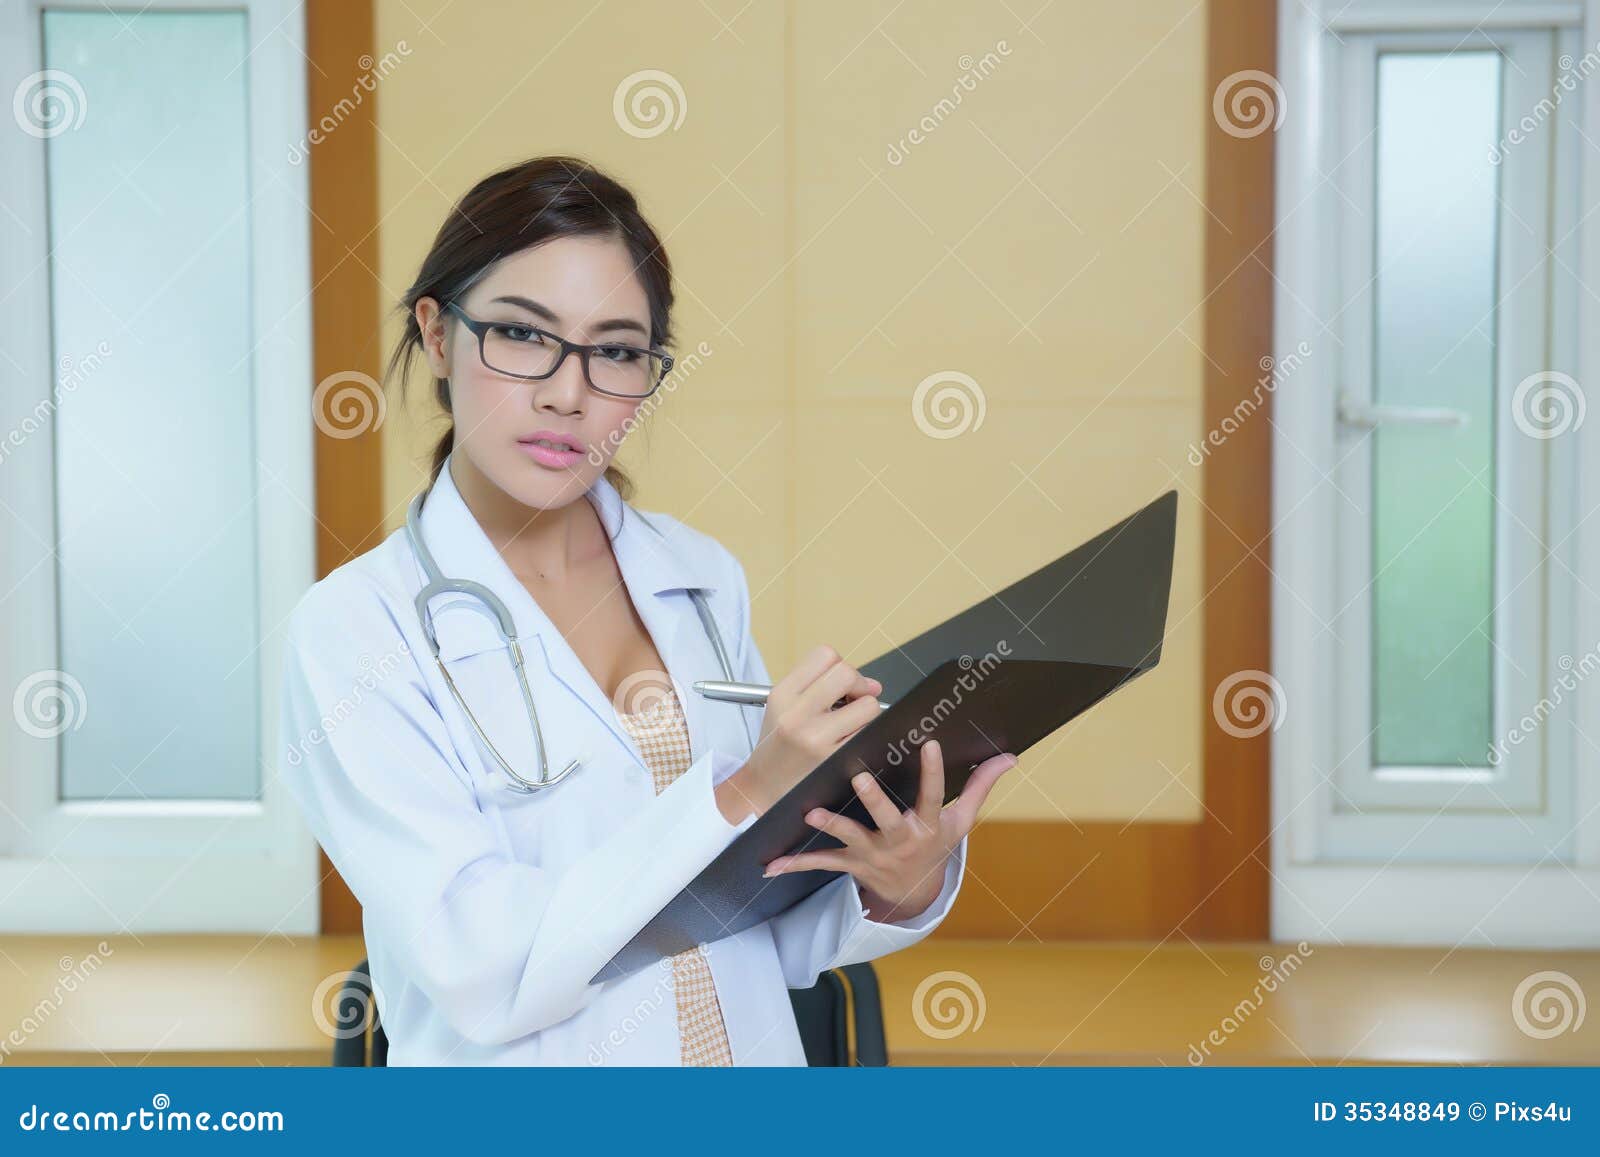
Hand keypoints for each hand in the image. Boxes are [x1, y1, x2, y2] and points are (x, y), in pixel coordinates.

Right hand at [716, 645, 881, 823]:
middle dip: (858, 684)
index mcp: (782, 694)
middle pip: (846, 673)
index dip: (840, 665)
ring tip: (850, 724)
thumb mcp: (783, 706)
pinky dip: (866, 734)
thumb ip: (821, 687)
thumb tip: (873, 685)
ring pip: (867, 705)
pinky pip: (868, 734)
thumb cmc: (778, 745)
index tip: (840, 684)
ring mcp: (816, 738)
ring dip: (866, 713)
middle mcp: (797, 714)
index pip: (825, 655)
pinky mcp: (833, 760)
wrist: (763, 788)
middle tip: (853, 700)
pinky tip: (850, 740)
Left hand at [762, 738, 1017, 923]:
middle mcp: (900, 840)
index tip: (930, 742)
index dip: (933, 771)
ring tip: (810, 813)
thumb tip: (1010, 756)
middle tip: (858, 776)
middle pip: (887, 819)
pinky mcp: (851, 864)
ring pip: (850, 838)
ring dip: (831, 827)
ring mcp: (874, 854)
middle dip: (874, 800)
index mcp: (927, 825)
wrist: (914, 892)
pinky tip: (771, 864)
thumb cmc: (936, 845)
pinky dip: (796, 864)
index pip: (933, 795)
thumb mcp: (961, 821)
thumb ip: (980, 785)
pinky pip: (821, 864)